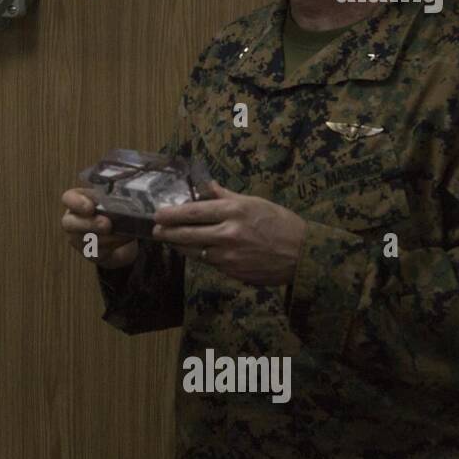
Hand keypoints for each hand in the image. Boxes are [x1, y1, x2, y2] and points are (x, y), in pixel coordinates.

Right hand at [61, 188, 138, 270]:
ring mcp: (79, 239)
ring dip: (107, 237)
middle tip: (107, 224)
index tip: (90, 207)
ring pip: (86, 241)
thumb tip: (125, 181)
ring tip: (123, 232)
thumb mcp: (114, 196)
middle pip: (69, 224)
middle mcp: (73, 220)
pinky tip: (123, 239)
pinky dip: (113, 246)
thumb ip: (115, 190)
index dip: (76, 203)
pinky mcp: (90, 254)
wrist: (123, 232)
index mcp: (78, 200)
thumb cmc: (114, 209)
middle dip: (90, 224)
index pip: (68, 199)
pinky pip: (98, 253)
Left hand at [150, 180, 306, 285]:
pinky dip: (199, 255)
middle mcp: (228, 234)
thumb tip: (207, 185)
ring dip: (179, 245)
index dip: (171, 214)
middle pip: (187, 234)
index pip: (193, 212)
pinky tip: (194, 250)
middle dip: (167, 232)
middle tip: (156, 230)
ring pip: (194, 251)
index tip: (158, 214)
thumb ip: (226, 196)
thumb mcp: (254, 202)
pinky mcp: (232, 272)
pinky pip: (209, 263)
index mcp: (233, 212)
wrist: (302, 254)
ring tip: (170, 239)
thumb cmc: (280, 222)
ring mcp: (229, 256)